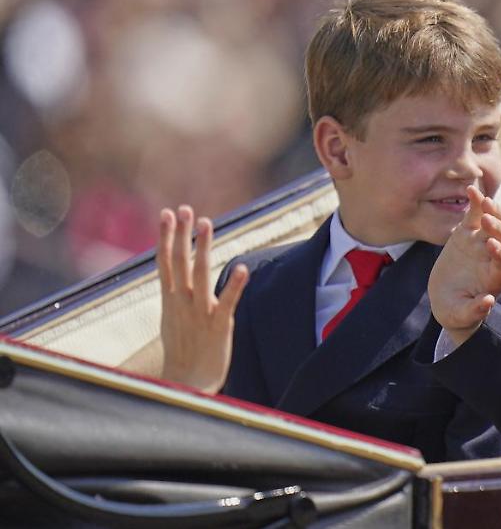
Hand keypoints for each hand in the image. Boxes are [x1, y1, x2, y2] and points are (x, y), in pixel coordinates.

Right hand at [156, 205, 247, 393]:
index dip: (165, 237)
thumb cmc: (182, 351)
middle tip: (184, 209)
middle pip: (179, 261)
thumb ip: (175, 295)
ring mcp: (199, 313)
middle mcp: (181, 302)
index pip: (165, 261)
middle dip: (181, 234)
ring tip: (207, 224)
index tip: (166, 213)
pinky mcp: (218, 326)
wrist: (186, 385)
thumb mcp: (172, 318)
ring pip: (199, 274)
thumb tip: (175, 275)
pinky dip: (233, 285)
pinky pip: (226, 302)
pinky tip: (241, 268)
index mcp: (170, 300)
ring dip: (204, 248)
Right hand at [428, 185, 500, 344]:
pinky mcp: (469, 234)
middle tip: (487, 220)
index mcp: (495, 279)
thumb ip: (475, 311)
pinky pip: (476, 216)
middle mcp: (493, 259)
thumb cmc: (457, 312)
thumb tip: (488, 302)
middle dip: (499, 230)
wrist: (448, 301)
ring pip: (495, 224)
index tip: (491, 246)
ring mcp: (482, 244)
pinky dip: (476, 203)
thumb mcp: (461, 316)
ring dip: (494, 213)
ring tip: (485, 200)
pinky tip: (471, 190)